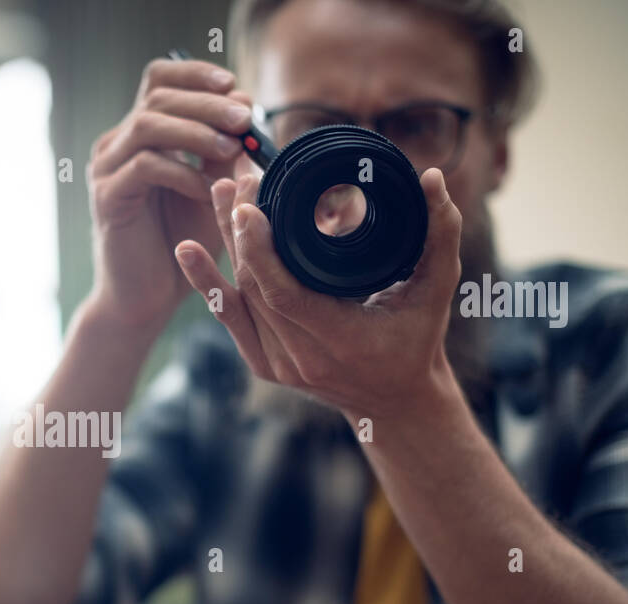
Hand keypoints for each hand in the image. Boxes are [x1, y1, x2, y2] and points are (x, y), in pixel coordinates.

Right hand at [86, 57, 253, 326]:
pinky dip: (181, 172)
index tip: (234, 85)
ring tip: (230, 149)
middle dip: (206, 102)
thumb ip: (222, 150)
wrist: (147, 296)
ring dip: (195, 132)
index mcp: (140, 133)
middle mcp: (117, 144)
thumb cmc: (182, 242)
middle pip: (157, 96)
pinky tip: (207, 189)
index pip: (160, 79)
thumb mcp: (211, 187)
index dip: (196, 74)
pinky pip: (144, 167)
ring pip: (148, 125)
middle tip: (243, 117)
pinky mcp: (107, 197)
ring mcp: (107, 169)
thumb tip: (244, 106)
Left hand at [173, 168, 463, 422]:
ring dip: (224, 244)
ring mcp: (277, 365)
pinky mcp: (263, 364)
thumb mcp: (437, 288)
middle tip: (239, 178)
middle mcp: (301, 358)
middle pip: (255, 288)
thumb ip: (440, 233)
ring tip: (221, 192)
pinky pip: (230, 318)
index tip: (250, 206)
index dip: (261, 251)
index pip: (286, 293)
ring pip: (238, 298)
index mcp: (339, 340)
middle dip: (241, 230)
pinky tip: (188, 250)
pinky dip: (208, 283)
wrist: (393, 401)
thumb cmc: (417, 340)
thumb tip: (432, 177)